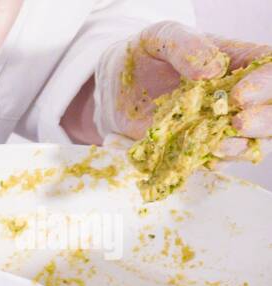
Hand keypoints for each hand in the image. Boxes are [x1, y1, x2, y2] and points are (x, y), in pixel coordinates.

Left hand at [95, 21, 271, 158]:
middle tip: (238, 122)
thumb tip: (211, 69)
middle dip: (265, 120)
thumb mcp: (161, 38)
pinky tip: (205, 158)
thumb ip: (186, 46)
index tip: (239, 95)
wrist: (114, 89)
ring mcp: (223, 124)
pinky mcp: (202, 147)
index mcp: (240, 61)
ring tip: (219, 145)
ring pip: (255, 141)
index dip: (267, 84)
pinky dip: (216, 162)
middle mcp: (240, 95)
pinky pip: (220, 160)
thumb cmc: (145, 55)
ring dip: (242, 146)